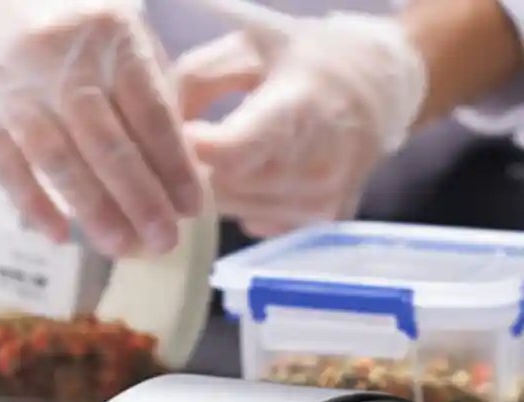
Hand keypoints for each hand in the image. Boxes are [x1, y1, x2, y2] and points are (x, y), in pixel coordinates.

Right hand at [0, 0, 203, 255]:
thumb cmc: (63, 18)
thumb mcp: (115, 30)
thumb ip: (145, 85)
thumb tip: (179, 162)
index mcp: (111, 35)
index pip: (150, 111)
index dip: (174, 165)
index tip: (192, 207)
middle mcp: (62, 60)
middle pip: (108, 144)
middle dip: (141, 200)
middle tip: (163, 241)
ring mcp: (14, 86)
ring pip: (59, 160)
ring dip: (92, 210)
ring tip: (120, 247)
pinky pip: (6, 165)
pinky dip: (32, 203)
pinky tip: (57, 235)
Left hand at [174, 0, 426, 237]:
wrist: (387, 85)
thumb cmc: (309, 57)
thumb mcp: (250, 42)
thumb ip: (193, 79)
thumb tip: (149, 129)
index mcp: (299, 107)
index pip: (230, 152)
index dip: (191, 147)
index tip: (178, 131)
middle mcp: (317, 163)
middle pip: (219, 186)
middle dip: (193, 167)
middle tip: (193, 140)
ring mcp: (322, 199)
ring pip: (229, 210)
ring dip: (214, 185)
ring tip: (228, 150)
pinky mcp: (322, 222)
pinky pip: (253, 224)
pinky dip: (242, 202)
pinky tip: (255, 172)